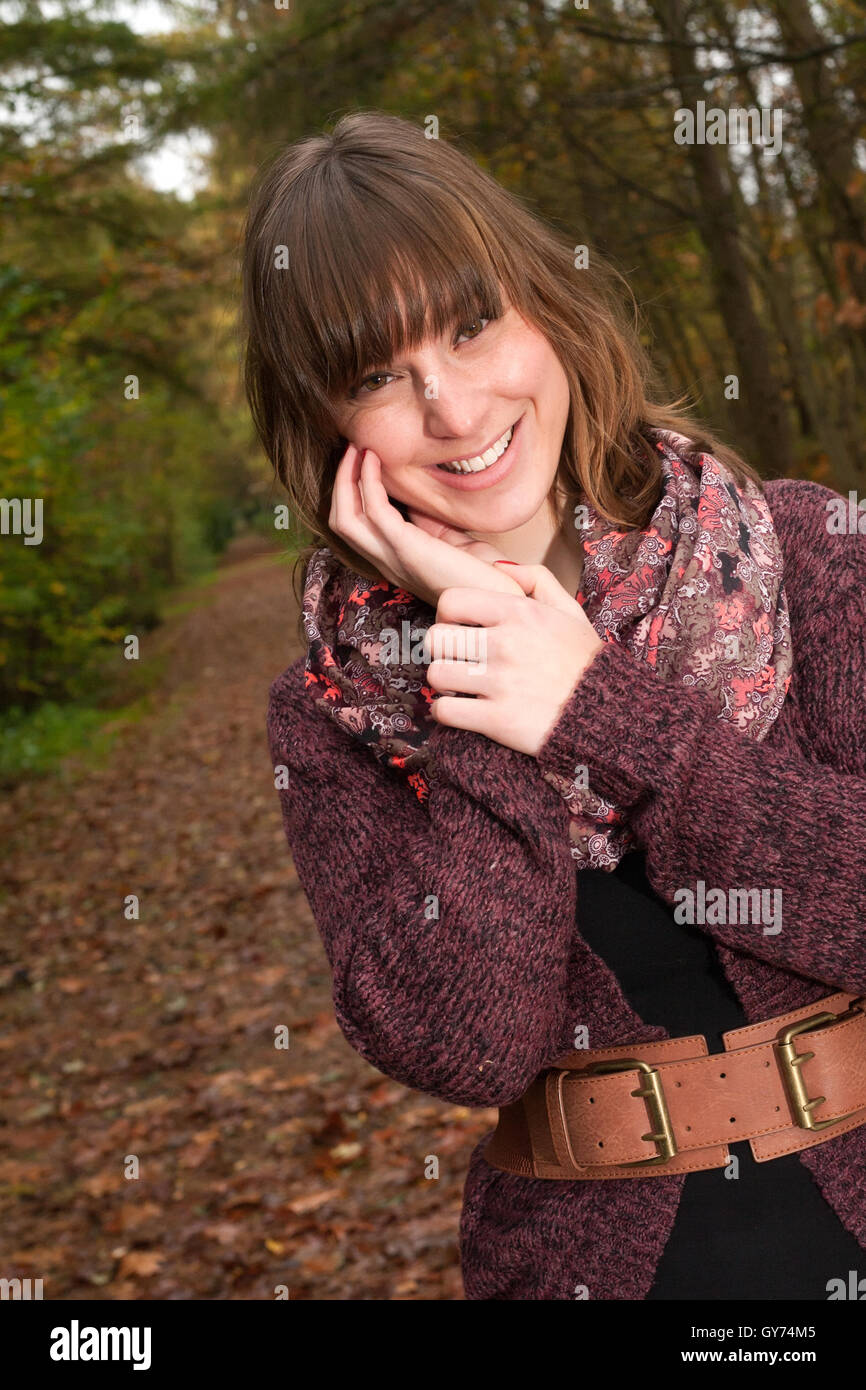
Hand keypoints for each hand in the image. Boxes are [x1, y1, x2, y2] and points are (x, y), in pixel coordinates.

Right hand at [328, 443, 525, 607]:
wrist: (502, 597)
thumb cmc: (483, 572)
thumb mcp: (447, 539)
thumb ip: (424, 521)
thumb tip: (411, 496)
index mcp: (394, 561)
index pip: (355, 529)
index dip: (349, 494)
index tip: (360, 462)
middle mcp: (387, 563)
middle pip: (341, 523)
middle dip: (340, 483)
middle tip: (351, 449)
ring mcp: (394, 559)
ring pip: (346, 519)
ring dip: (346, 479)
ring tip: (356, 449)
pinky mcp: (408, 549)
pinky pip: (375, 510)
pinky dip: (369, 481)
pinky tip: (375, 460)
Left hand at [426, 563, 604, 754]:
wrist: (609, 713)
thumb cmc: (585, 661)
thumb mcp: (569, 611)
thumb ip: (536, 579)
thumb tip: (499, 566)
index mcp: (519, 612)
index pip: (450, 601)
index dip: (447, 616)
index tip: (459, 628)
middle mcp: (505, 643)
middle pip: (435, 639)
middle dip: (441, 650)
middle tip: (457, 659)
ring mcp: (499, 682)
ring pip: (435, 675)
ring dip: (443, 683)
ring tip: (460, 686)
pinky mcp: (496, 719)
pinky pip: (443, 710)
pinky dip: (446, 712)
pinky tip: (461, 710)